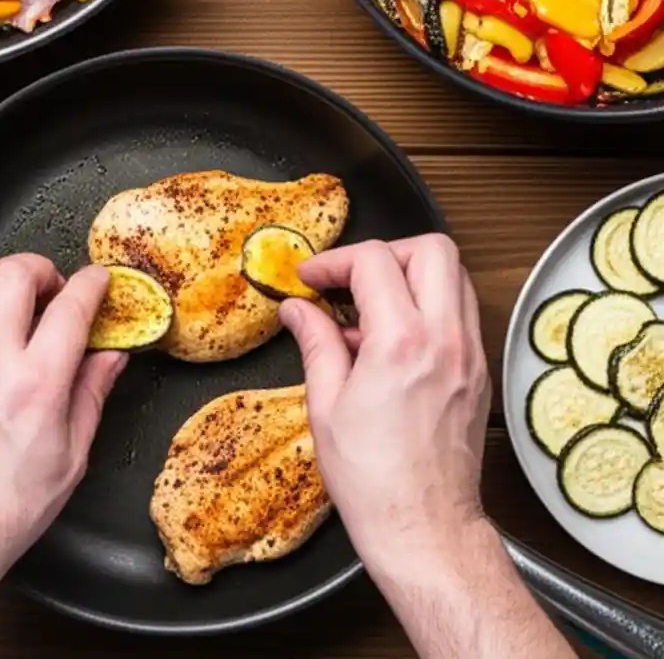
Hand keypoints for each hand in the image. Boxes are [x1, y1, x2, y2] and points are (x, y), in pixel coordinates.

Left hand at [0, 254, 127, 597]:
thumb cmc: (7, 506)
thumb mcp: (72, 455)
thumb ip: (92, 393)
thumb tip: (111, 355)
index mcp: (36, 386)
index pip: (70, 306)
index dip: (91, 284)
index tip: (97, 282)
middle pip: (14, 274)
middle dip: (41, 269)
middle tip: (52, 289)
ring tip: (13, 297)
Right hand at [278, 235, 490, 560]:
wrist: (423, 526)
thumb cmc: (374, 480)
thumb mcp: (326, 406)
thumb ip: (316, 344)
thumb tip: (298, 311)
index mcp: (401, 343)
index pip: (374, 262)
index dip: (334, 261)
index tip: (310, 278)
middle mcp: (446, 340)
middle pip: (432, 250)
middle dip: (384, 253)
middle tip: (348, 278)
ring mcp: (470, 355)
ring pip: (455, 277)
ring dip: (411, 277)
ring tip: (369, 310)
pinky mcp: (479, 374)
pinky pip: (460, 315)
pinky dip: (427, 309)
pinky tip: (391, 341)